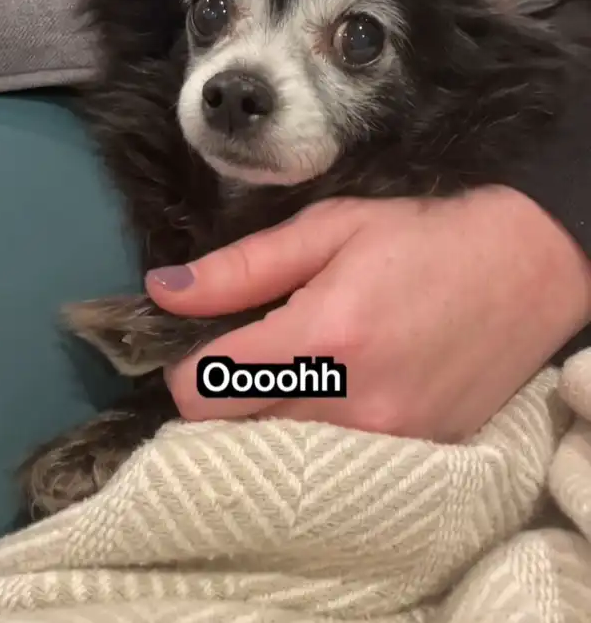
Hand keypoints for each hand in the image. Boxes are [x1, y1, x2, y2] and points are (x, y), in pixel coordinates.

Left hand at [146, 186, 590, 441]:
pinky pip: (330, 461)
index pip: (201, 391)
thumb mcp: (329, 229)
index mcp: (321, 338)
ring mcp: (386, 441)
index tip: (200, 340)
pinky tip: (337, 385)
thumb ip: (241, 267)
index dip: (182, 364)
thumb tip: (162, 289)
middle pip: (230, 433)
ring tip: (296, 362)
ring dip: (266, 414)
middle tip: (249, 346)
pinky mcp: (413, 455)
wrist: (527, 269)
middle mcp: (350, 406)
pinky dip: (314, 430)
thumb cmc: (424, 237)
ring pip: (277, 451)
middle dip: (221, 393)